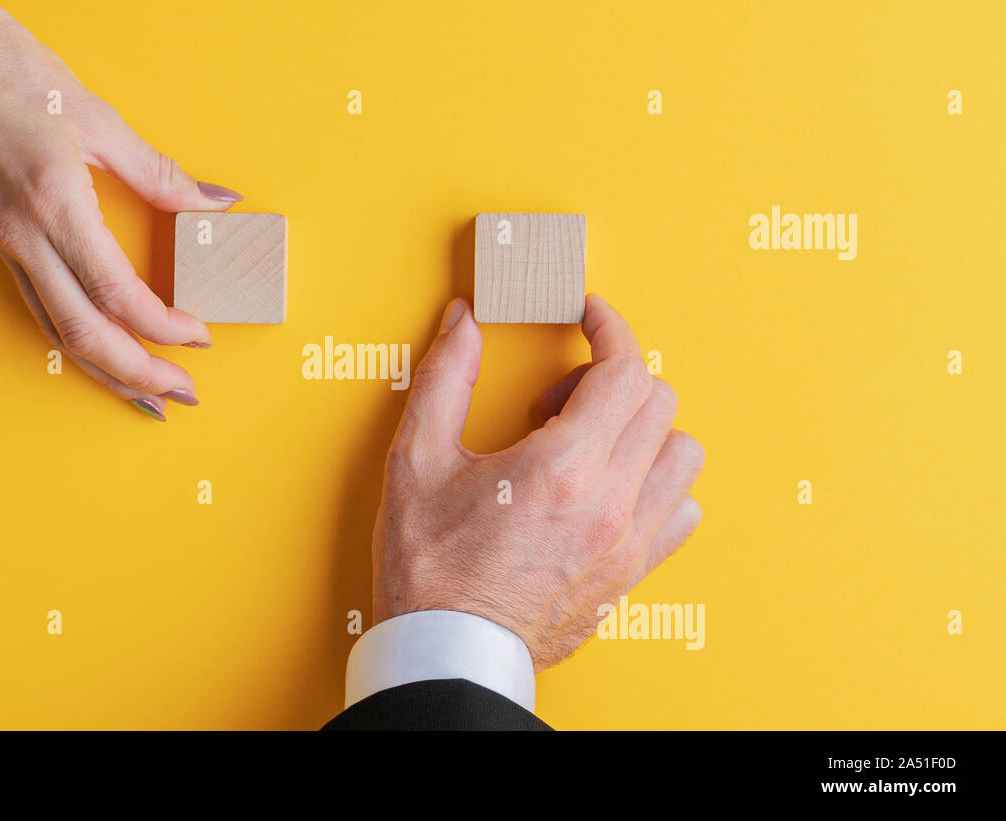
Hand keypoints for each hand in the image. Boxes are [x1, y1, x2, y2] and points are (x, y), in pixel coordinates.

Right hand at [0, 1, 240, 419]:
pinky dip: (73, 343)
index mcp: (55, 205)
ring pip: (55, 333)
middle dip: (137, 374)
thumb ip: (159, 173)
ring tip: (146, 391)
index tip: (200, 335)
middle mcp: (25, 236)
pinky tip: (98, 352)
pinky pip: (37, 309)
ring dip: (105, 370)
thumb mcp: (97, 118)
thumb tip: (215, 205)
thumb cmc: (7, 70)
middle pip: (85, 335)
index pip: (118, 294)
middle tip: (182, 393)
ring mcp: (5, 243)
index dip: (164, 326)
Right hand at [372, 295, 704, 670]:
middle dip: (611, 378)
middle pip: (658, 402)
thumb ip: (444, 380)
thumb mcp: (416, 462)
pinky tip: (611, 489)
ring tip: (588, 443)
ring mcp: (628, 542)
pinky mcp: (631, 574)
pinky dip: (659, 486)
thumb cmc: (429, 569)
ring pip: (682, 455)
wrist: (448, 653)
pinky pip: (682, 512)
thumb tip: (462, 324)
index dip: (609, 328)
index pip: (625, 369)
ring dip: (641, 431)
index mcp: (562, 468)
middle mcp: (610, 504)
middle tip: (558, 398)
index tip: (588, 316)